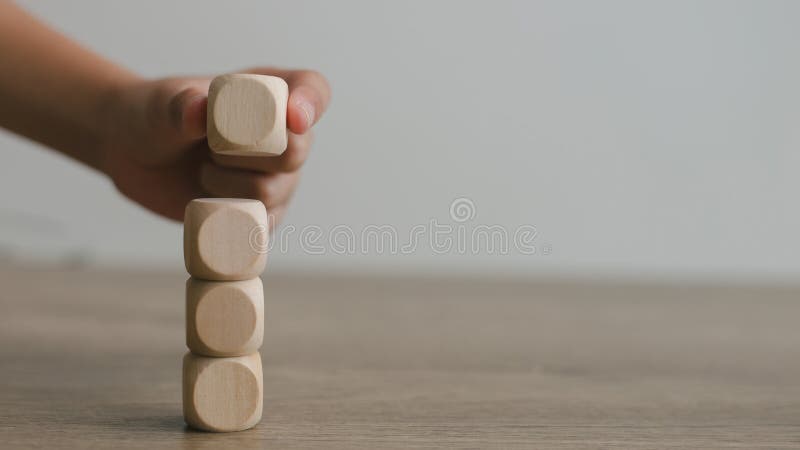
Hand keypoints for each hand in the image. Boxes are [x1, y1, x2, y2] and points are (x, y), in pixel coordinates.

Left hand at [100, 68, 330, 223]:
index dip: (311, 103)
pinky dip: (233, 220)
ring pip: (273, 193)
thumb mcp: (161, 105)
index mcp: (268, 93)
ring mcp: (274, 176)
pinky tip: (212, 206)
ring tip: (202, 174)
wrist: (132, 154)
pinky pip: (262, 226)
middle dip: (251, 156)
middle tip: (211, 150)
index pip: (311, 89)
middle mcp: (281, 135)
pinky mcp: (258, 212)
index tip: (294, 119)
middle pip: (296, 152)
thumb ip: (179, 106)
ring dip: (229, 187)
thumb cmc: (152, 117)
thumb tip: (198, 111)